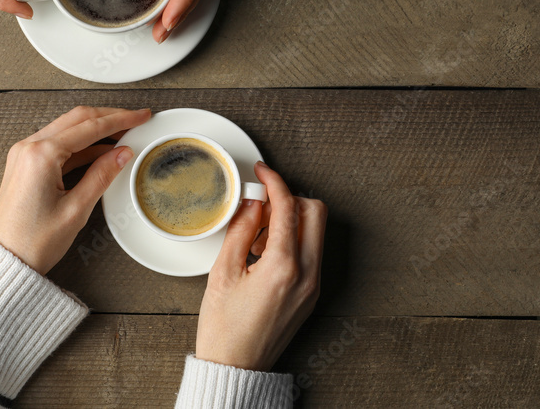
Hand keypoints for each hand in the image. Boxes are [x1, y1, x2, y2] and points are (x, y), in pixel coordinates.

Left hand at [0, 106, 150, 273]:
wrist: (5, 259)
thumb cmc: (32, 242)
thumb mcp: (76, 209)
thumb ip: (102, 175)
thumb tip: (122, 154)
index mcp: (41, 155)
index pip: (89, 127)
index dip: (120, 119)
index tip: (139, 116)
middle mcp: (29, 147)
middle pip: (77, 119)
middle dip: (108, 116)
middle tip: (134, 118)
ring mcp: (24, 154)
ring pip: (67, 127)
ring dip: (95, 128)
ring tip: (122, 134)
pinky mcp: (25, 163)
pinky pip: (57, 143)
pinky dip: (80, 143)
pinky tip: (99, 150)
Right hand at [195, 162, 326, 370]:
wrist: (236, 367)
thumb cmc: (225, 329)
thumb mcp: (223, 272)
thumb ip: (240, 230)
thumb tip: (252, 202)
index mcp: (284, 267)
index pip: (288, 207)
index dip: (274, 181)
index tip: (262, 172)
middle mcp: (307, 274)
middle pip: (315, 212)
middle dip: (290, 199)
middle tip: (262, 204)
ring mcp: (313, 285)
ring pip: (316, 231)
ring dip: (292, 220)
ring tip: (257, 236)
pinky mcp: (311, 293)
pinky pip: (311, 252)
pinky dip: (293, 241)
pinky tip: (265, 253)